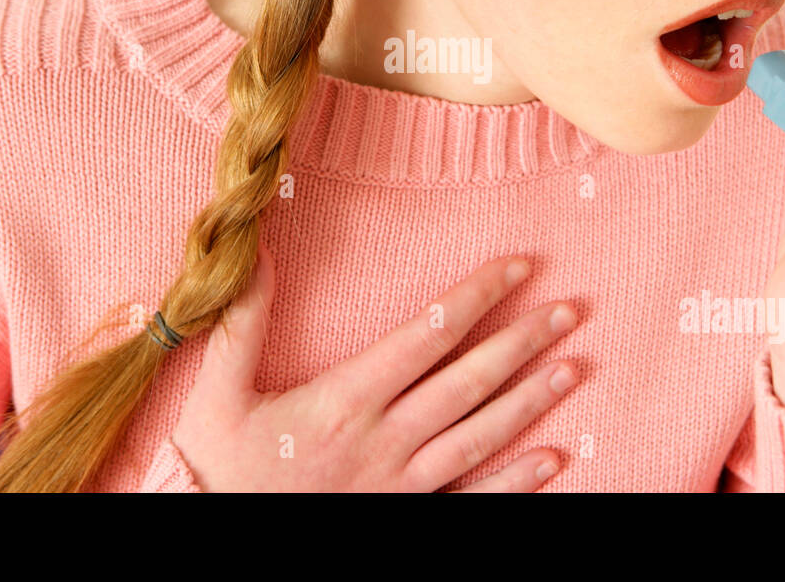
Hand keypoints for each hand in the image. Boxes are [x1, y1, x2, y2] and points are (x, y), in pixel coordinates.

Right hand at [171, 245, 580, 490]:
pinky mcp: (405, 519)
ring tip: (572, 369)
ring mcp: (399, 485)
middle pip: (468, 382)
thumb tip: (257, 250)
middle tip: (571, 310)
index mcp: (344, 399)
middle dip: (523, 342)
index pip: (428, 335)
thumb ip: (242, 323)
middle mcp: (382, 440)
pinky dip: (515, 483)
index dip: (478, 297)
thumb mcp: (217, 394)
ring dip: (530, 402)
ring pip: (479, 437)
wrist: (211, 534)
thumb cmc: (216, 469)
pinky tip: (553, 461)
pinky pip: (470, 500)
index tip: (519, 266)